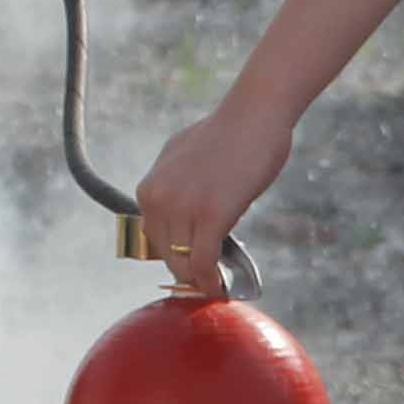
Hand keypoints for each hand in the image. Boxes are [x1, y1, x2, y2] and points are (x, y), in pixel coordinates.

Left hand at [132, 101, 291, 300]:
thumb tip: (178, 216)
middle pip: (167, 256)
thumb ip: (174, 188)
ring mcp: (183, 208)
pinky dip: (212, 281)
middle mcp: (158, 199)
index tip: (191, 270)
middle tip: (207, 283)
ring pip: (184, 263)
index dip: (174, 258)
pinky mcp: (211, 215)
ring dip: (201, 281)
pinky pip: (204, 262)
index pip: (153, 239)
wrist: (254, 115)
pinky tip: (222, 288)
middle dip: (187, 273)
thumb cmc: (227, 134)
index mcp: (149, 189)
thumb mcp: (182, 160)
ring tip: (217, 288)